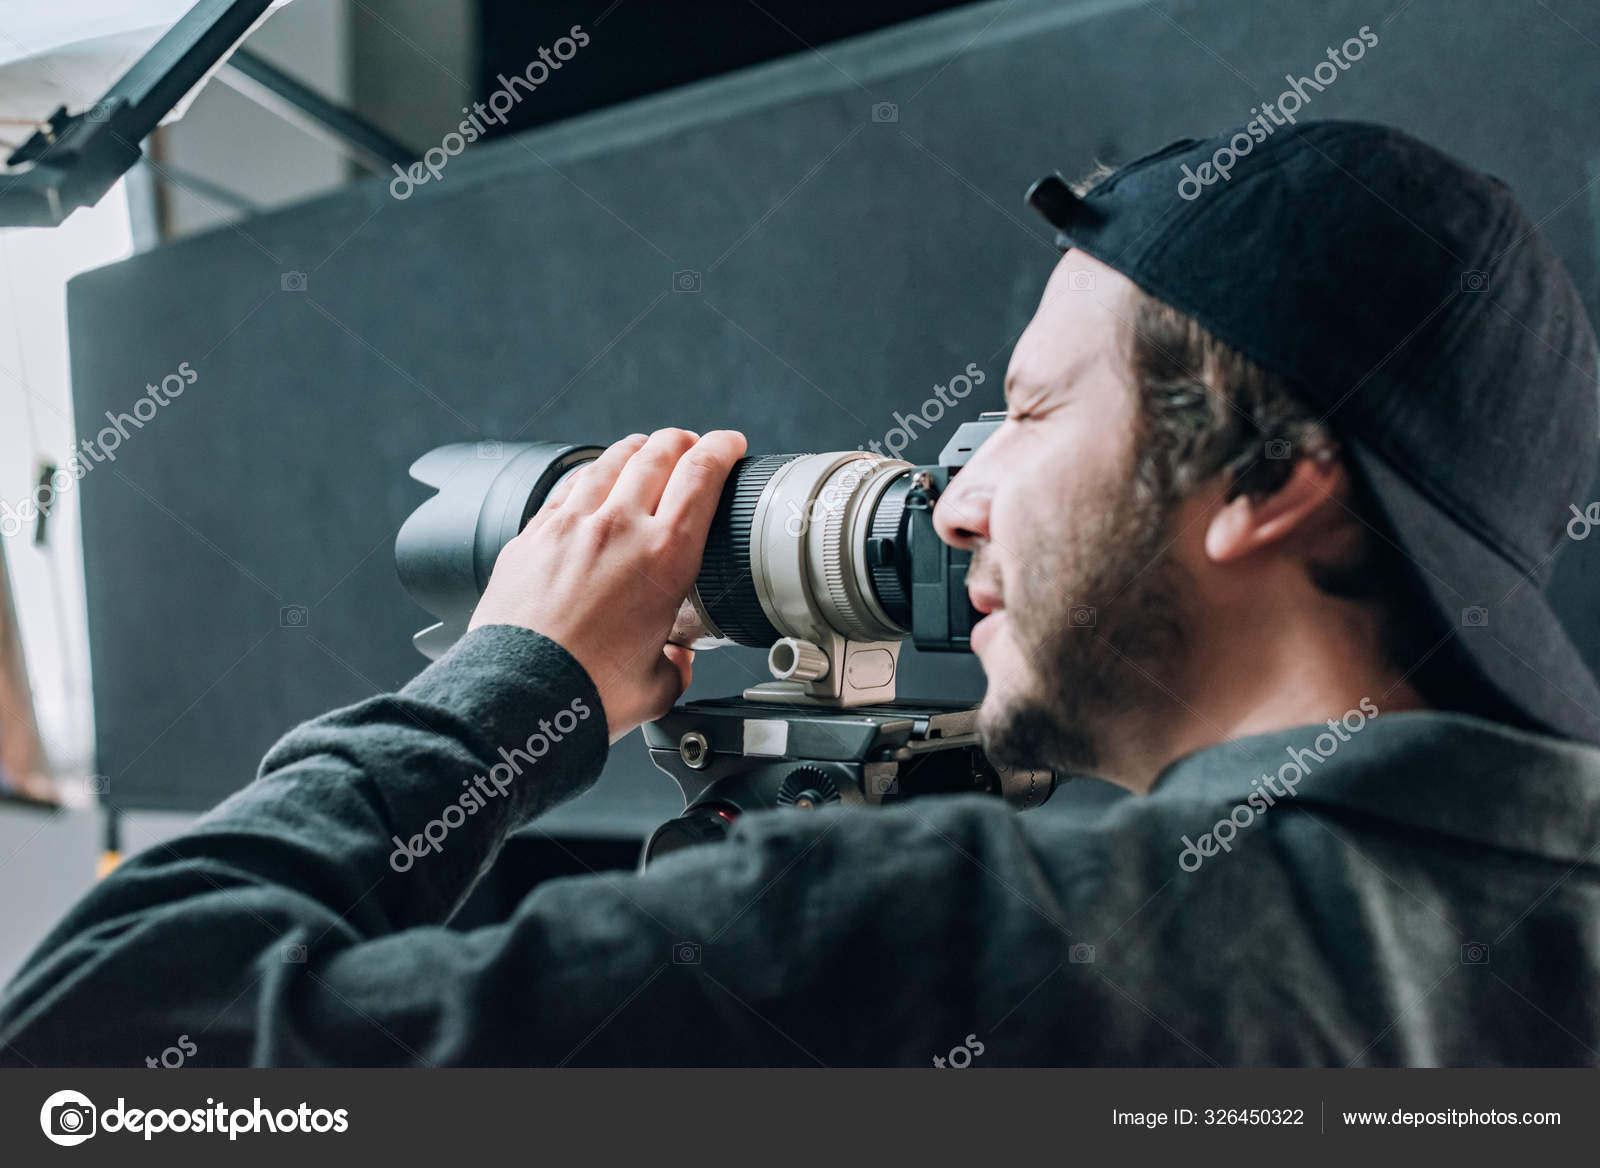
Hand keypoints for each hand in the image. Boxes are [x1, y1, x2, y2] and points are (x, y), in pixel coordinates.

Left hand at [469, 428, 746, 739]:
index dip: (721, 448)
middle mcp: (618, 528)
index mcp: (665, 557)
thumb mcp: (657, 685)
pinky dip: (590, 477)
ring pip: (610, 461)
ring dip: (636, 450)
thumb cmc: (587, 692)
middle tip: (691, 446)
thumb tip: (676, 660)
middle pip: (658, 453)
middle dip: (681, 442)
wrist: (517, 696)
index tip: (730, 444)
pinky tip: (594, 483)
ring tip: (645, 452)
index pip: (702, 474)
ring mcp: (571, 525)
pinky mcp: (533, 535)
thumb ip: (675, 664)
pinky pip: (568, 487)